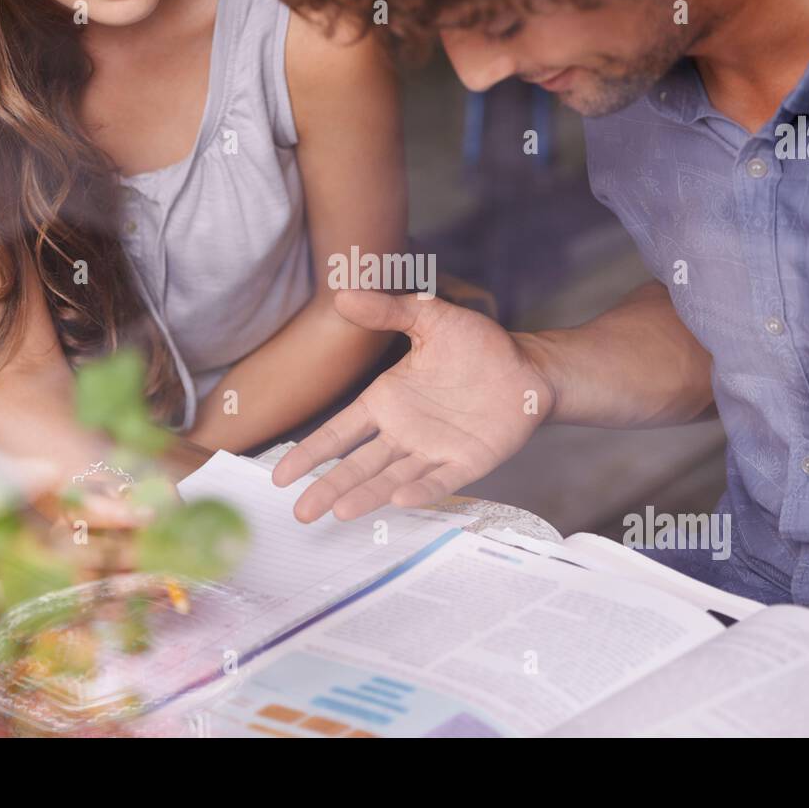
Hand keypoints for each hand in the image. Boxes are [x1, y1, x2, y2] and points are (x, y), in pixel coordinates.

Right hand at [272, 290, 554, 521]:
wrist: (527, 367)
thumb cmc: (478, 345)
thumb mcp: (430, 318)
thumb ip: (388, 311)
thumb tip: (343, 295)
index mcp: (387, 401)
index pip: (340, 433)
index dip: (311, 453)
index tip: (281, 474)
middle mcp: (404, 432)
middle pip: (358, 465)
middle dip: (329, 487)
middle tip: (301, 512)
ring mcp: (433, 450)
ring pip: (391, 478)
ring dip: (366, 494)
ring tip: (339, 512)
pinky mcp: (466, 462)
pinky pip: (439, 479)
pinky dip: (420, 489)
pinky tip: (399, 499)